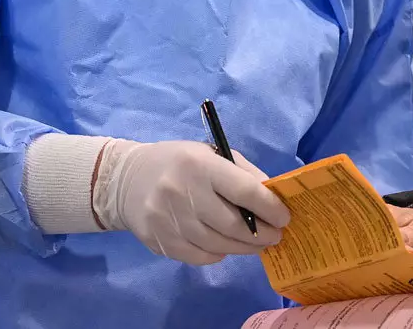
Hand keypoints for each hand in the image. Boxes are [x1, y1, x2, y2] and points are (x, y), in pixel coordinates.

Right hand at [93, 140, 290, 265]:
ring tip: (257, 244)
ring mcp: (167, 219)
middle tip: (275, 236)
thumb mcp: (214, 155)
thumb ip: (245, 174)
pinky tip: (226, 248)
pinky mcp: (158, 240)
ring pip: (216, 245)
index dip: (269, 207)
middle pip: (232, 225)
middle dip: (261, 234)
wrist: (128, 179)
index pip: (244, 190)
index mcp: (200, 165)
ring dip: (243, 248)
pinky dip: (218, 255)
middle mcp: (182, 192)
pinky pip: (198, 257)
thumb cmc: (181, 162)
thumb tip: (275, 198)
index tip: (284, 217)